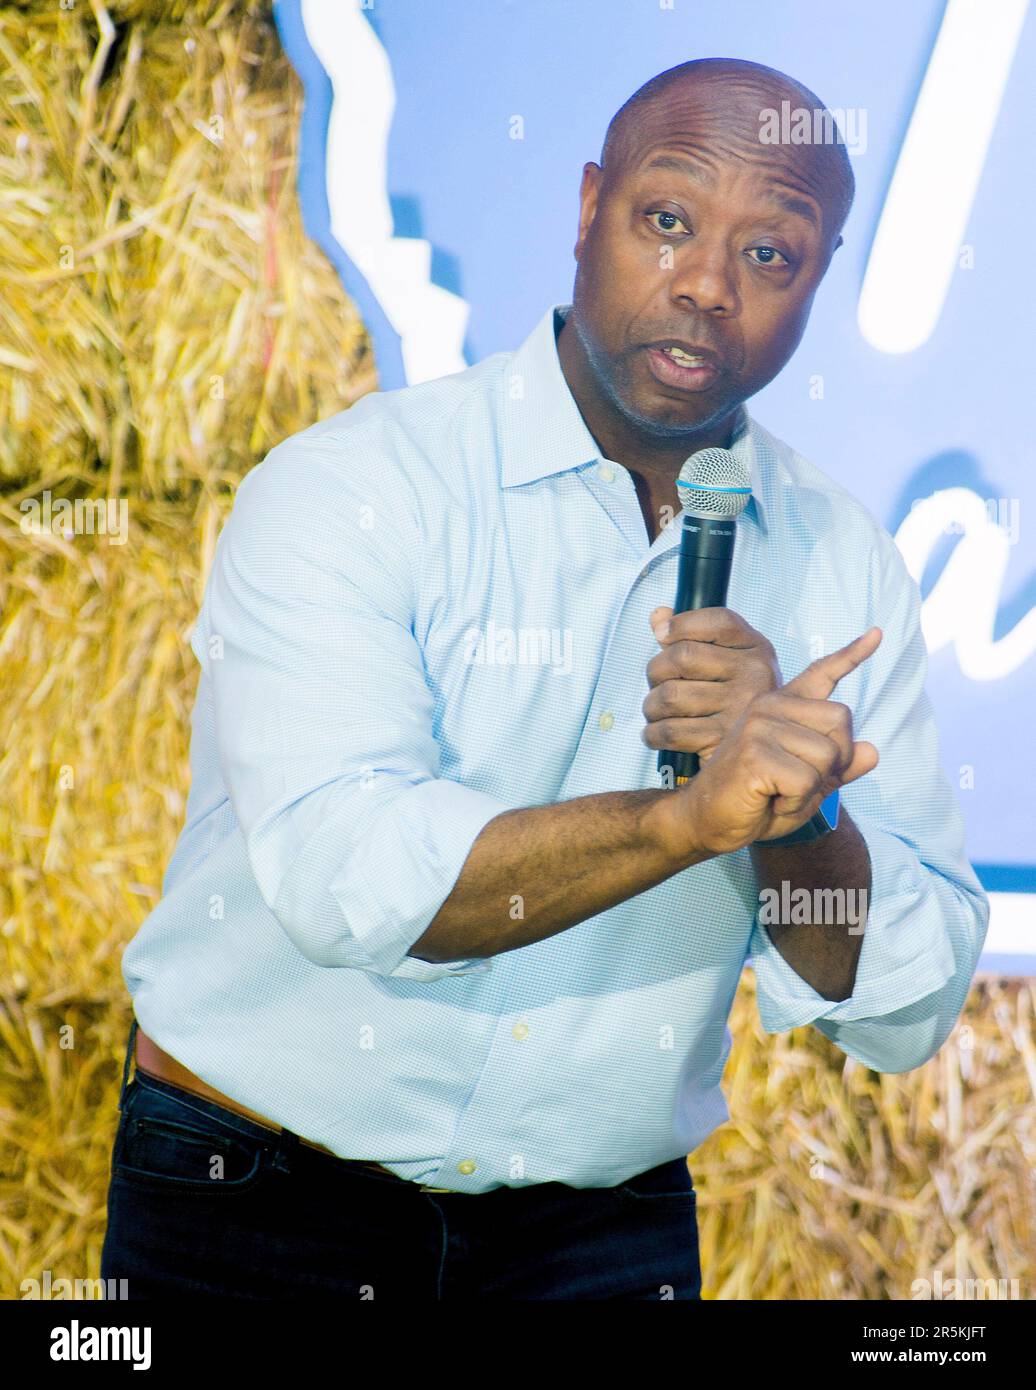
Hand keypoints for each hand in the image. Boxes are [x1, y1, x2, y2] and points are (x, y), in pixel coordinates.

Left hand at [642, 606, 781, 763]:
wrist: (757, 759)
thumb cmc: (733, 705)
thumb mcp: (726, 664)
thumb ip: (691, 637)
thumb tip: (658, 616)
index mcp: (757, 649)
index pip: (718, 621)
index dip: (682, 624)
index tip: (662, 634)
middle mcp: (756, 673)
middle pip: (682, 657)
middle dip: (656, 672)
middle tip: (656, 685)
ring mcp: (742, 706)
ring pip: (670, 695)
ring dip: (651, 706)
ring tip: (655, 711)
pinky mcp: (724, 739)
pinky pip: (669, 730)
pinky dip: (652, 733)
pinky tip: (656, 733)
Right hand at [660, 627, 882, 857]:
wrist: (708, 820)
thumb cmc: (758, 801)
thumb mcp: (809, 784)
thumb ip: (839, 767)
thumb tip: (872, 751)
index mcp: (783, 707)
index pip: (821, 673)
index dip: (852, 654)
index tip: (877, 633)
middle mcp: (770, 707)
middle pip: (841, 720)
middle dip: (833, 762)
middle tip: (798, 781)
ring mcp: (759, 726)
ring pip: (828, 755)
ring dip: (812, 787)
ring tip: (779, 791)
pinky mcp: (753, 752)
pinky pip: (805, 781)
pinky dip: (795, 802)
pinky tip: (769, 800)